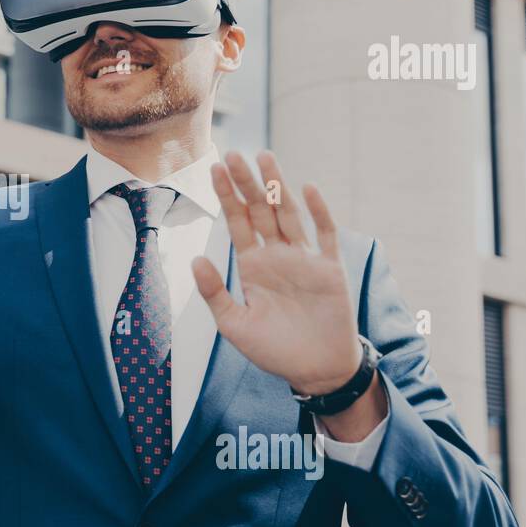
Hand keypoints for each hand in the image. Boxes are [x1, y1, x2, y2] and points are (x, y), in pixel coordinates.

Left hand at [192, 150, 361, 396]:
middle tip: (234, 154)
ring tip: (265, 158)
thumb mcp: (234, 324)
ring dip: (278, 187)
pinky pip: (326, 235)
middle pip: (260, 210)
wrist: (316, 372)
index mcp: (253, 266)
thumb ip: (215, 292)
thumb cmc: (274, 350)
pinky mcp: (331, 269)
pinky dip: (318, 212)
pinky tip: (307, 188)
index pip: (237, 223)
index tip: (214, 169)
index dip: (226, 196)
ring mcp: (305, 259)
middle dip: (247, 183)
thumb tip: (194, 260)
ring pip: (289, 214)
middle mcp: (278, 256)